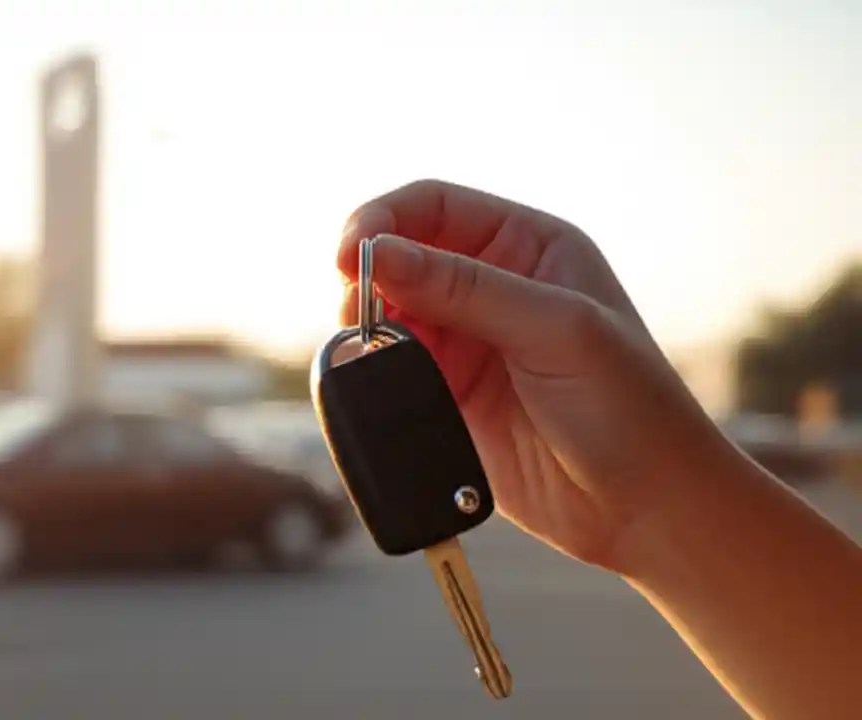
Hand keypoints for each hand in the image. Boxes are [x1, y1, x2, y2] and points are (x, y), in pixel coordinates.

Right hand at [336, 180, 727, 572]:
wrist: (645, 511)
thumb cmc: (630, 408)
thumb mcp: (554, 329)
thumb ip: (464, 287)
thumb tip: (377, 254)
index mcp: (527, 246)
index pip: (433, 206)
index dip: (382, 221)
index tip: (349, 256)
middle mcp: (492, 287)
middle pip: (398, 257)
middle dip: (367, 278)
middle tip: (357, 314)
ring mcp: (466, 344)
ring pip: (386, 315)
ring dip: (367, 330)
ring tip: (372, 355)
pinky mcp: (447, 397)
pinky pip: (389, 372)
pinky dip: (372, 374)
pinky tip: (379, 387)